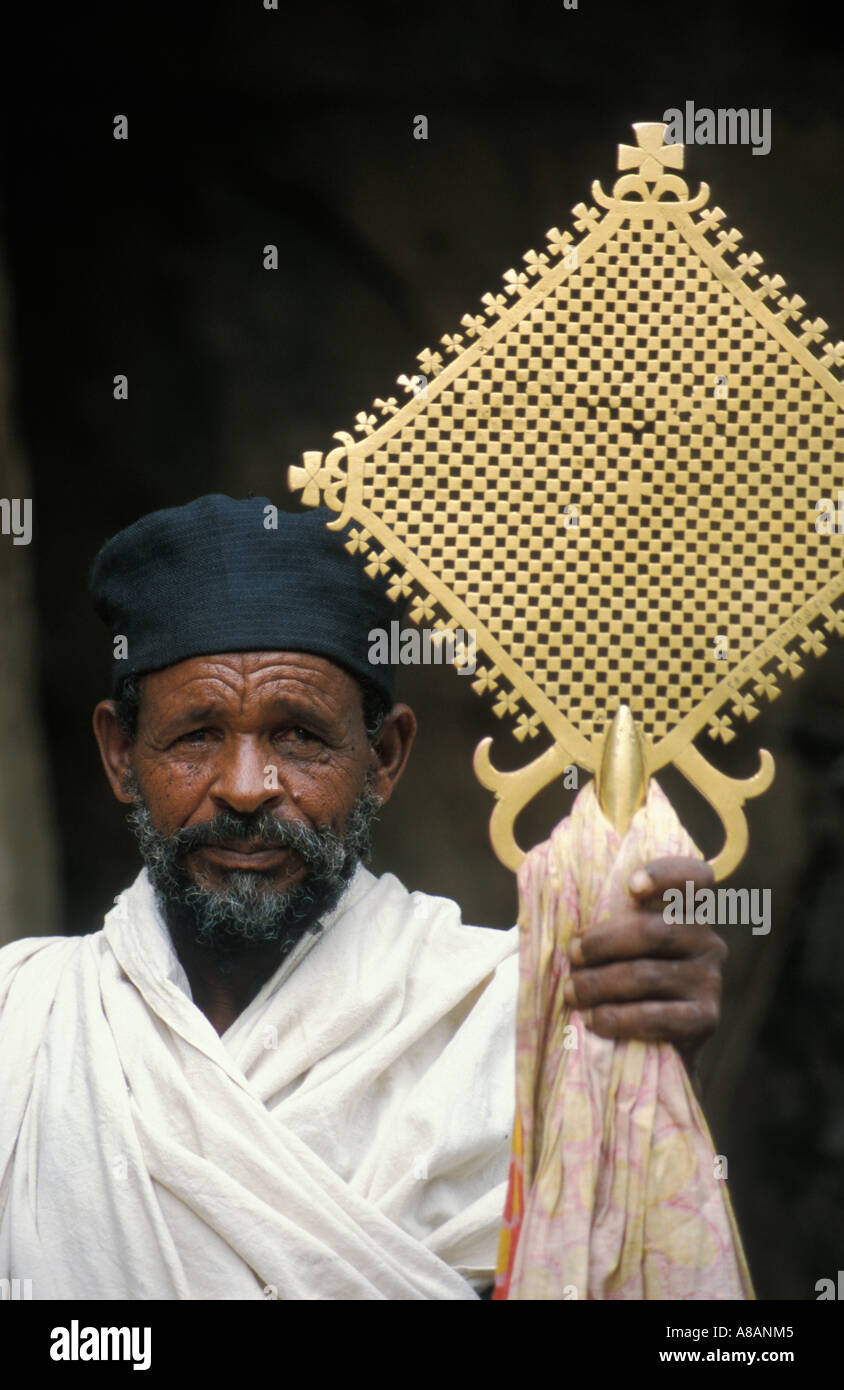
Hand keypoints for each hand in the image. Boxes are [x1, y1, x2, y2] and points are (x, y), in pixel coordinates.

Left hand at [563, 856, 725, 1073]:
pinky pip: (655, 1016)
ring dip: (598, 984)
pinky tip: (593, 1020)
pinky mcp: (706, 1020)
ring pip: (646, 975)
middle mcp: (707, 941)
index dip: (666, 874)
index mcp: (688, 912)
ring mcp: (710, 981)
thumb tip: (555, 903)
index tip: (631, 886)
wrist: (655, 1049)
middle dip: (602, 943)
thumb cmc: (625, 984)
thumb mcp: (621, 948)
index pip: (694, 878)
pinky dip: (617, 1018)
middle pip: (654, 931)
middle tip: (571, 954)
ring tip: (572, 992)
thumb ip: (610, 922)